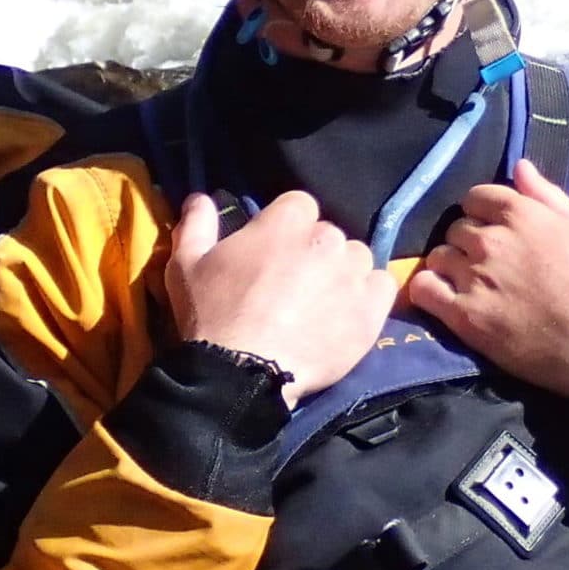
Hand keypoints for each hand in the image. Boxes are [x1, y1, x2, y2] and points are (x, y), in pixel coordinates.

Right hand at [163, 191, 397, 406]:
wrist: (243, 372)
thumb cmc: (212, 313)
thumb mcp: (186, 264)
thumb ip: (197, 223)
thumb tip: (199, 197)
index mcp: (285, 221)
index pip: (299, 204)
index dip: (286, 225)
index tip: (272, 249)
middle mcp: (326, 240)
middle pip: (327, 233)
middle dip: (312, 250)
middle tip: (291, 281)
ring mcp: (352, 275)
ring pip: (356, 258)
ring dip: (340, 271)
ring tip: (319, 300)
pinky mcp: (371, 311)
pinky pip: (382, 286)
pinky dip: (367, 293)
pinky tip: (346, 311)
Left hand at [408, 158, 568, 395]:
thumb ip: (548, 195)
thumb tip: (518, 166)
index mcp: (520, 215)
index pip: (475, 197)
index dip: (482, 212)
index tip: (493, 229)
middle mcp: (489, 240)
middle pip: (456, 227)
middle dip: (468, 241)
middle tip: (487, 263)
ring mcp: (473, 277)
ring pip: (437, 256)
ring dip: (449, 265)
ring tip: (468, 283)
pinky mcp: (463, 314)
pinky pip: (423, 289)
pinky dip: (427, 289)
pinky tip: (442, 297)